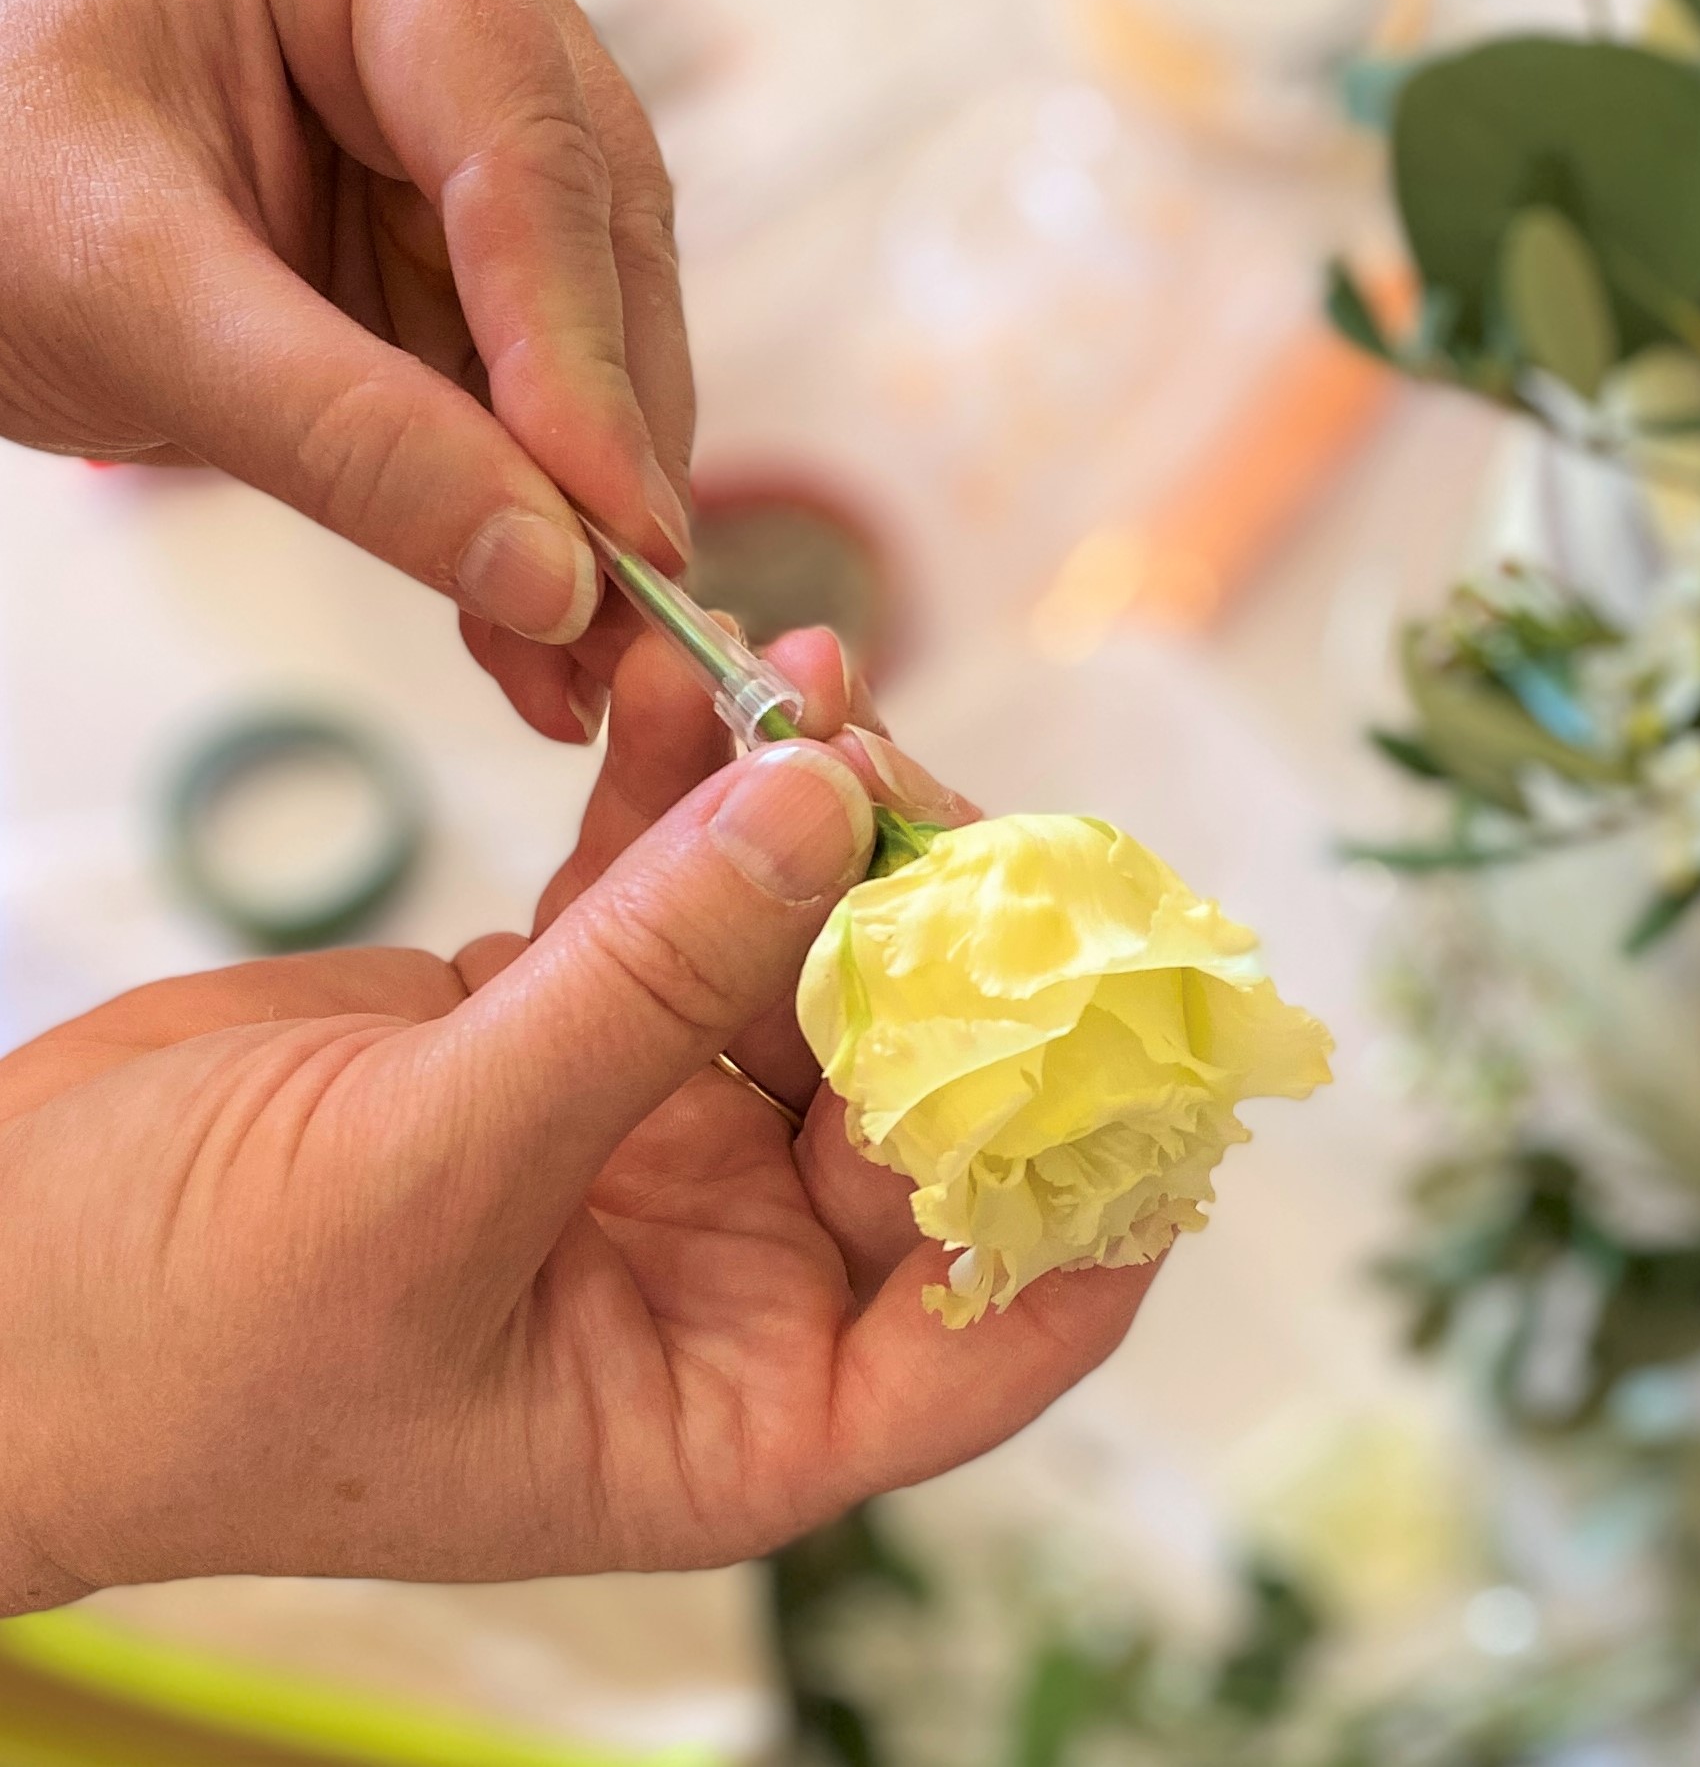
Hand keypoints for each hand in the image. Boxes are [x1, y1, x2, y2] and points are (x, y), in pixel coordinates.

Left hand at [0, 0, 692, 741]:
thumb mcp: (131, 296)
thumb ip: (343, 429)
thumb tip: (547, 574)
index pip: (521, 143)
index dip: (578, 353)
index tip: (613, 527)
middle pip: (596, 234)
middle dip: (601, 446)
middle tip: (622, 618)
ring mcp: (479, 115)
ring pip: (600, 324)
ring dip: (586, 502)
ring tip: (579, 658)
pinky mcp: (472, 236)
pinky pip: (544, 382)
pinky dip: (539, 509)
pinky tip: (537, 618)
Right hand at [0, 633, 1155, 1612]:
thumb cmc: (177, 1340)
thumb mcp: (427, 1177)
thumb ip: (638, 990)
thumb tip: (821, 815)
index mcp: (732, 1403)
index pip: (992, 1317)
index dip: (1091, 1181)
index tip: (1136, 1017)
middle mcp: (719, 1273)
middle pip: (906, 1089)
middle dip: (929, 929)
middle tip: (909, 772)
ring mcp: (643, 1138)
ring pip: (787, 963)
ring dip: (807, 826)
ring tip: (807, 682)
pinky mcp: (559, 1028)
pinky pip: (659, 899)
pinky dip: (680, 800)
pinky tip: (694, 693)